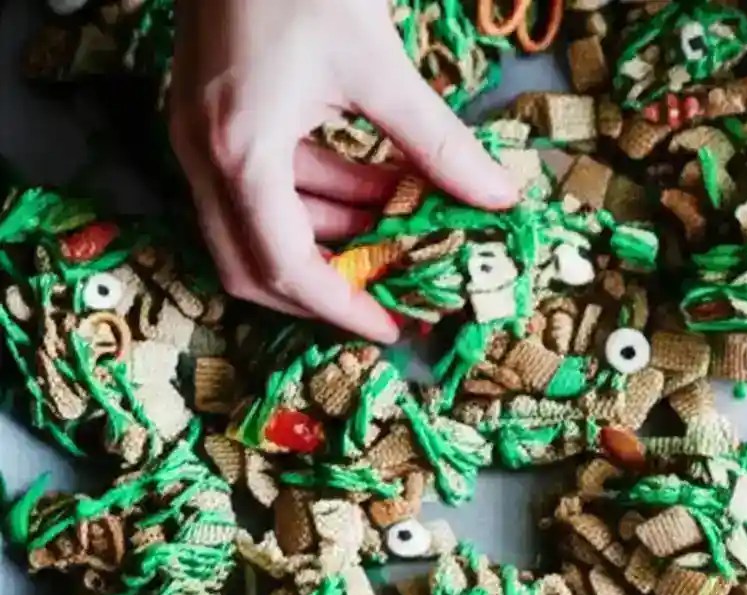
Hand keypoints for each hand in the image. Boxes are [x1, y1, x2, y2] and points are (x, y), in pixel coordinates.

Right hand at [168, 0, 518, 341]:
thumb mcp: (379, 68)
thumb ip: (438, 142)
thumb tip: (498, 198)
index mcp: (237, 152)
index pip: (283, 264)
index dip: (340, 306)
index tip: (393, 327)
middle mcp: (204, 155)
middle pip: (257, 261)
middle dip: (330, 283)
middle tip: (399, 291)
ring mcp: (202, 137)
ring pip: (265, 221)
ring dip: (335, 232)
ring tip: (408, 227)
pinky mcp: (216, 117)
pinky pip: (265, 182)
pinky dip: (321, 193)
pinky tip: (380, 184)